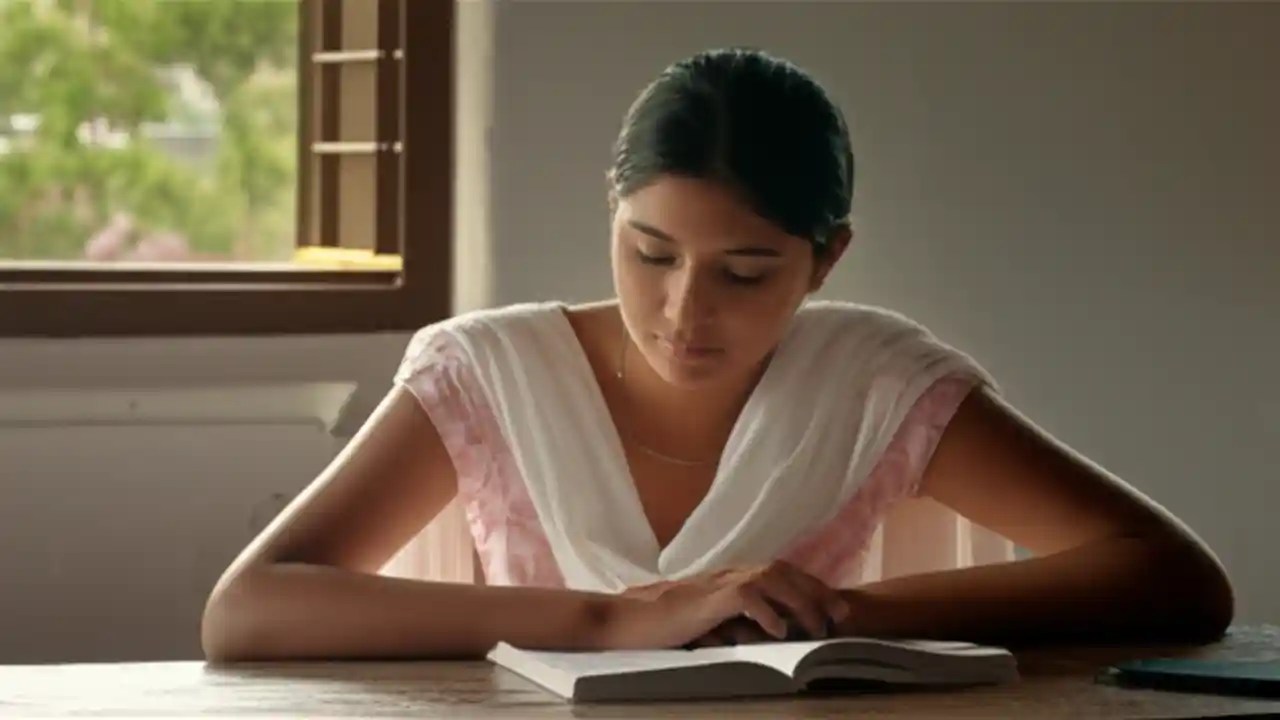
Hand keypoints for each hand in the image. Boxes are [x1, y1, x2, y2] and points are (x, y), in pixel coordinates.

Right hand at [607, 561, 850, 648]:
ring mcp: (717, 583)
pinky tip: (778, 632)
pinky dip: (766, 613)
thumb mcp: (708, 620)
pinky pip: (745, 597)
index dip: (809, 586)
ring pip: (771, 579)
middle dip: (816, 590)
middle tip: (840, 614)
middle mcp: (728, 572)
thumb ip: (736, 620)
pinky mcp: (707, 599)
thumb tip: (770, 632)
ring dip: (799, 601)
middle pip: (783, 570)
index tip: (834, 606)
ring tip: (816, 626)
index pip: (779, 572)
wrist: (628, 619)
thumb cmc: (664, 624)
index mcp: (730, 576)